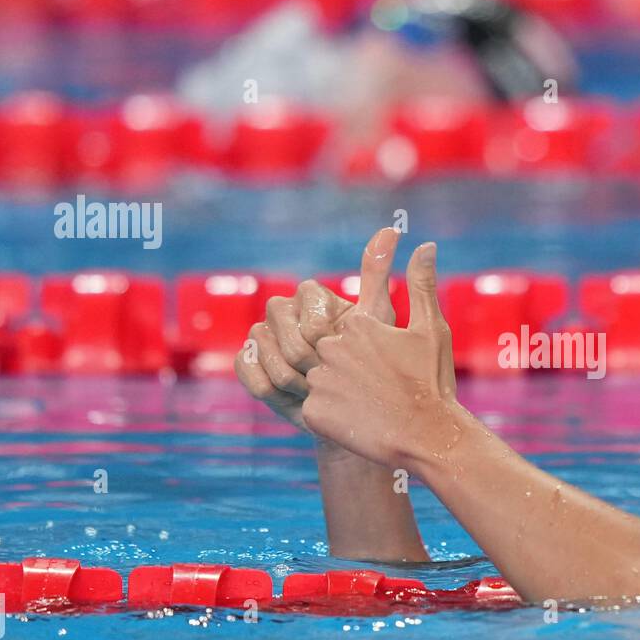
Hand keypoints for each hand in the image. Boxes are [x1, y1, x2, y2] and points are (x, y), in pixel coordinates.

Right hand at [235, 227, 401, 432]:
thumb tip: (392, 227)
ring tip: (315, 389)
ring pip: (263, 347)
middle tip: (328, 375)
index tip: (340, 349)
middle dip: (306, 356)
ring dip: (291, 376)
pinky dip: (270, 387)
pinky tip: (293, 397)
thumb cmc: (374, 364)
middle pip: (280, 321)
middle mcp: (285, 311)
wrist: (354, 411)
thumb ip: (377, 274)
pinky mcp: (249, 362)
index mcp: (313, 296)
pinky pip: (247, 369)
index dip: (321, 330)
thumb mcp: (378, 321)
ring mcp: (263, 335)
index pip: (307, 301)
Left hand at [303, 242, 459, 466]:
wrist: (429, 437)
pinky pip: (315, 411)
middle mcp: (331, 348)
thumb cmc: (432, 382)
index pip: (349, 333)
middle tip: (380, 393)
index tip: (389, 370)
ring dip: (341, 395)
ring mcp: (319, 381)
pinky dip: (332, 417)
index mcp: (356, 324)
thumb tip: (426, 245)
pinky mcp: (311, 413)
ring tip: (369, 408)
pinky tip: (358, 423)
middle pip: (330, 356)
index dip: (370, 354)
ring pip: (320, 383)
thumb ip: (422, 284)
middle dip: (350, 373)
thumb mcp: (431, 329)